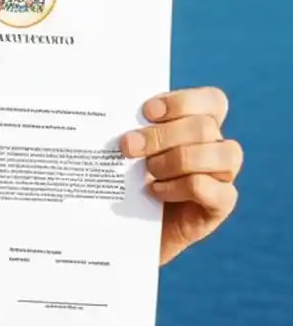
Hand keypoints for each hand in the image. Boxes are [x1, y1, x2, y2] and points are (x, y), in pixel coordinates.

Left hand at [121, 87, 241, 264]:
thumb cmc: (124, 177)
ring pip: (223, 153)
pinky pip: (216, 189)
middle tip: (128, 147)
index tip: (146, 111)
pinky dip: (180, 187)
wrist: (125, 225)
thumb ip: (126, 127)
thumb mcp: (125, 148)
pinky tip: (155, 191)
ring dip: (177, 160)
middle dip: (161, 135)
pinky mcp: (220, 205)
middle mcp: (216, 146)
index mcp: (197, 124)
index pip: (211, 100)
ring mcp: (223, 176)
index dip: (183, 101)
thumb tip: (101, 111)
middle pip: (205, 127)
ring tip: (146, 171)